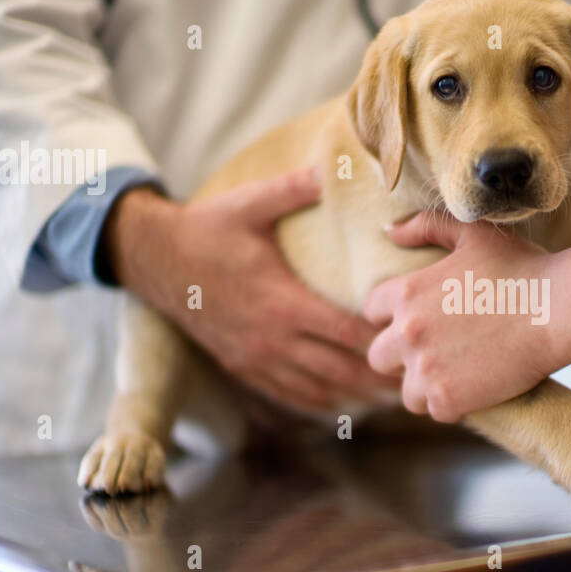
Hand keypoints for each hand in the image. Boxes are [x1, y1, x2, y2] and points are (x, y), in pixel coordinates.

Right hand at [104, 170, 397, 411]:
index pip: (344, 331)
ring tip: (392, 399)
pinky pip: (289, 395)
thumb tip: (336, 167)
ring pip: (317, 390)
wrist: (153, 261)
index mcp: (281, 300)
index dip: (380, 341)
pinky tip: (346, 404)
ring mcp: (256, 358)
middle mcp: (271, 338)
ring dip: (356, 396)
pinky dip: (321, 402)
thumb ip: (296, 189)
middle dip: (379, 378)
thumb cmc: (207, 230)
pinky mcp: (243, 367)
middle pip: (339, 369)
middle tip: (417, 380)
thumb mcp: (250, 204)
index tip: (411, 342)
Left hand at [364, 213, 560, 422]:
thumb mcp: (473, 234)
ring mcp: (426, 369)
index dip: (394, 317)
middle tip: (436, 353)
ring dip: (426, 386)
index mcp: (407, 293)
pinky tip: (475, 388)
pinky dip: (453, 405)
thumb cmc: (522, 267)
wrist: (558, 310)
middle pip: (378, 357)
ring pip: (406, 391)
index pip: (372, 312)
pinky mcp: (448, 398)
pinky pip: (435, 411)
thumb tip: (389, 232)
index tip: (422, 322)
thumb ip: (426, 226)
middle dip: (402, 356)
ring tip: (457, 375)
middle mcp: (408, 332)